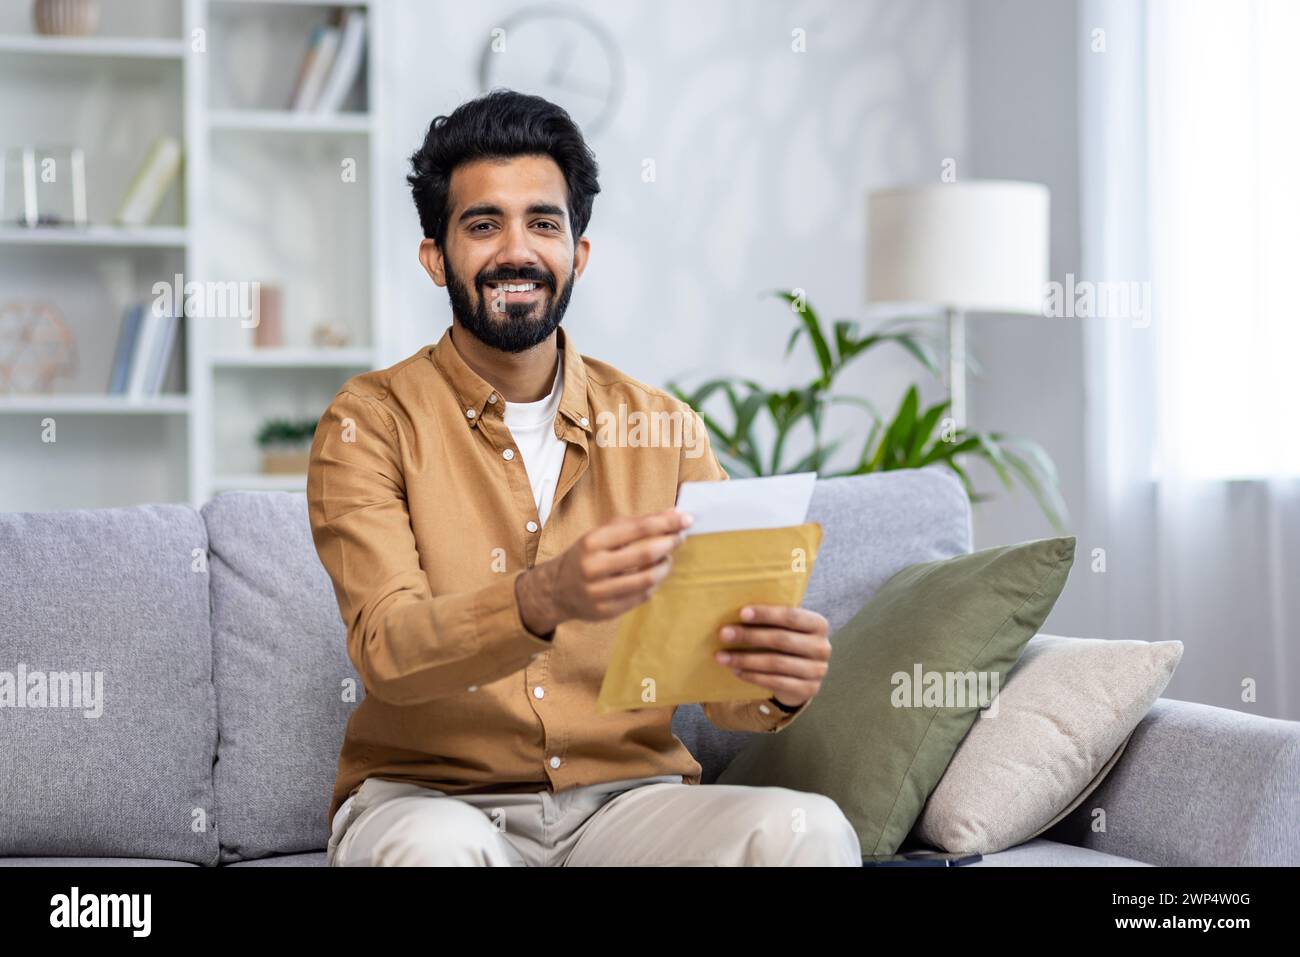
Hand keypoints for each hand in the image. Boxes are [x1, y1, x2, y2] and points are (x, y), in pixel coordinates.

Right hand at [516, 507, 692, 634]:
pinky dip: (654, 584)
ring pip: (647, 579)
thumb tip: (673, 514)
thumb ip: (635, 525)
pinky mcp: (606, 611)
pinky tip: (654, 575)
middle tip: (681, 537)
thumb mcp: (601, 534)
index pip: (637, 529)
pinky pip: (642, 597)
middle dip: (670, 543)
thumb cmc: (585, 556)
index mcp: (592, 542)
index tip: (686, 518)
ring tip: (668, 558)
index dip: (666, 523)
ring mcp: (599, 592)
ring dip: (665, 566)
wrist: (555, 590)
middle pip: (645, 555)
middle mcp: (593, 567)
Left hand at [713, 605, 830, 708]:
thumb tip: (734, 611)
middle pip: (781, 640)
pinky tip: (736, 671)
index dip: (766, 614)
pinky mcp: (808, 689)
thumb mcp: (783, 628)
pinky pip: (776, 682)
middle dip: (749, 636)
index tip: (741, 613)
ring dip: (745, 659)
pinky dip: (753, 676)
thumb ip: (769, 620)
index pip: (791, 616)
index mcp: (818, 624)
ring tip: (722, 656)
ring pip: (776, 663)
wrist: (801, 676)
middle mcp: (822, 647)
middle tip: (723, 634)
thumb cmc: (786, 644)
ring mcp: (818, 670)